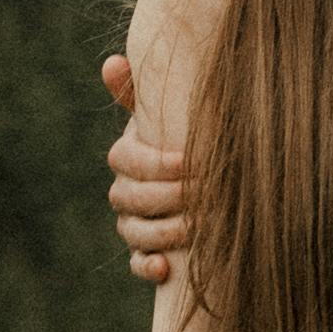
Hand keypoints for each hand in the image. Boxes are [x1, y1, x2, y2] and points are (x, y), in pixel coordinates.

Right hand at [102, 51, 191, 286]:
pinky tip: (167, 269)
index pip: (123, 159)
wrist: (220, 181)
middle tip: (200, 194)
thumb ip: (147, 91)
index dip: (153, 162)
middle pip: (126, 197)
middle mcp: (126, 190)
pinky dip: (148, 267)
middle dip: (162, 197)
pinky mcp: (149, 254)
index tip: (188, 161)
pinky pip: (138, 264)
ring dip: (160, 232)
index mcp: (131, 154)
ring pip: (132, 231)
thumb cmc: (194, 138)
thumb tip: (111, 62)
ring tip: (194, 229)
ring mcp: (135, 223)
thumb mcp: (177, 112)